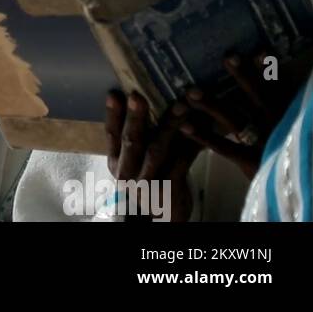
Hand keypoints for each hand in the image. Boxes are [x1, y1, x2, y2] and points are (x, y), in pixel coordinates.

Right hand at [106, 91, 201, 221]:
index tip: (114, 94)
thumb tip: (145, 101)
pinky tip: (202, 129)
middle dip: (135, 117)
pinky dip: (191, 144)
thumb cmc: (151, 183)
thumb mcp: (136, 164)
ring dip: (169, 125)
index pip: (111, 135)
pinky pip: (181, 162)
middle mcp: (127, 172)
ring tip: (180, 106)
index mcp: (116, 162)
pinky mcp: (169, 190)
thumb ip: (138, 141)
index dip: (112, 115)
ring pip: (157, 150)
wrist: (164, 219)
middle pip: (131, 141)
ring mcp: (147, 183)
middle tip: (138, 95)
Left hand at [180, 53, 298, 178]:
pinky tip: (184, 126)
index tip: (261, 50)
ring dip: (212, 105)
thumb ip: (286, 102)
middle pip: (259, 98)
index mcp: (290, 113)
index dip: (271, 70)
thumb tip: (277, 74)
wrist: (298, 183)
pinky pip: (225, 148)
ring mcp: (264, 143)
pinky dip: (204, 137)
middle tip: (228, 57)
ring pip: (236, 120)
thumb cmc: (290, 146)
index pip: (281, 87)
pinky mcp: (251, 162)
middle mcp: (278, 125)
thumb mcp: (291, 122)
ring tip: (191, 91)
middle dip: (245, 77)